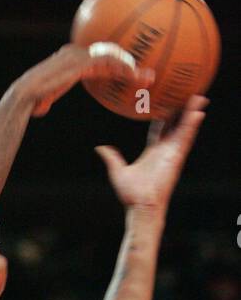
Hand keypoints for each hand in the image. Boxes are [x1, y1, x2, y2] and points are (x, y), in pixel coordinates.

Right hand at [16, 43, 154, 117]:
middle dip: (128, 64)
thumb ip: (47, 98)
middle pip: (108, 55)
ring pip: (112, 58)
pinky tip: (135, 77)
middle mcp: (75, 53)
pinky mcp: (82, 63)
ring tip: (147, 76)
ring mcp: (78, 56)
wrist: (24, 96)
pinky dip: (123, 69)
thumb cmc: (29, 100)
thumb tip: (41, 107)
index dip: (115, 66)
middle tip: (146, 74)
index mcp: (68, 60)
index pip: (97, 58)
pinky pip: (108, 63)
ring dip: (132, 67)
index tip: (129, 76)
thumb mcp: (43, 98)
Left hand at [96, 95, 207, 210]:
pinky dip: (191, 124)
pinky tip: (197, 112)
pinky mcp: (177, 156)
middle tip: (187, 94)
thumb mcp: (118, 171)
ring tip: (198, 97)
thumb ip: (111, 157)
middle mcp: (165, 150)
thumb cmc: (131, 194)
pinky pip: (185, 137)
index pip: (160, 127)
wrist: (141, 205)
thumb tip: (100, 148)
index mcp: (152, 151)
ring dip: (191, 113)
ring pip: (184, 128)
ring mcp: (173, 152)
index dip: (163, 114)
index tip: (165, 102)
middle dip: (181, 110)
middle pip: (175, 124)